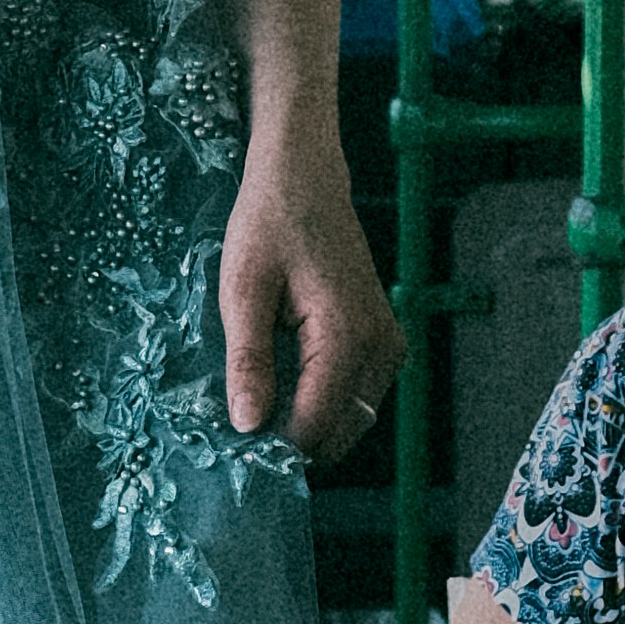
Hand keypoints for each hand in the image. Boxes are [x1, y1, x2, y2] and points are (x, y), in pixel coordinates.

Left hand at [220, 149, 400, 461]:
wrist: (306, 175)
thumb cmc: (270, 221)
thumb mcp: (242, 288)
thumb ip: (247, 360)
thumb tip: (246, 424)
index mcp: (347, 336)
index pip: (317, 427)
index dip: (275, 448)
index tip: (235, 448)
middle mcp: (381, 347)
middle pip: (341, 432)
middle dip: (294, 440)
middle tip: (243, 425)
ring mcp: (389, 345)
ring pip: (352, 419)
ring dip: (309, 423)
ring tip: (260, 400)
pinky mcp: (385, 340)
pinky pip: (356, 394)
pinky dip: (323, 402)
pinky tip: (285, 383)